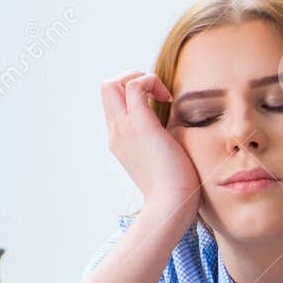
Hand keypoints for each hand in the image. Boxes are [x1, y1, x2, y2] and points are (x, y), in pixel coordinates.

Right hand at [101, 71, 201, 224]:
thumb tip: (177, 137)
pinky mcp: (141, 126)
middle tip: (158, 92)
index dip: (133, 92)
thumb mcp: (161, 160)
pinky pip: (135, 86)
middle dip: (131, 77)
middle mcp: (117, 132)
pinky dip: (151, 81)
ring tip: (164, 95)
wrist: (170, 204)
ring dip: (140, 78)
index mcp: (120, 139)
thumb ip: (161, 143)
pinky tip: (169, 98)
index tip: (160, 102)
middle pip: (106, 88)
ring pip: (112, 83)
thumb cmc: (174, 188)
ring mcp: (125, 128)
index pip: (113, 102)